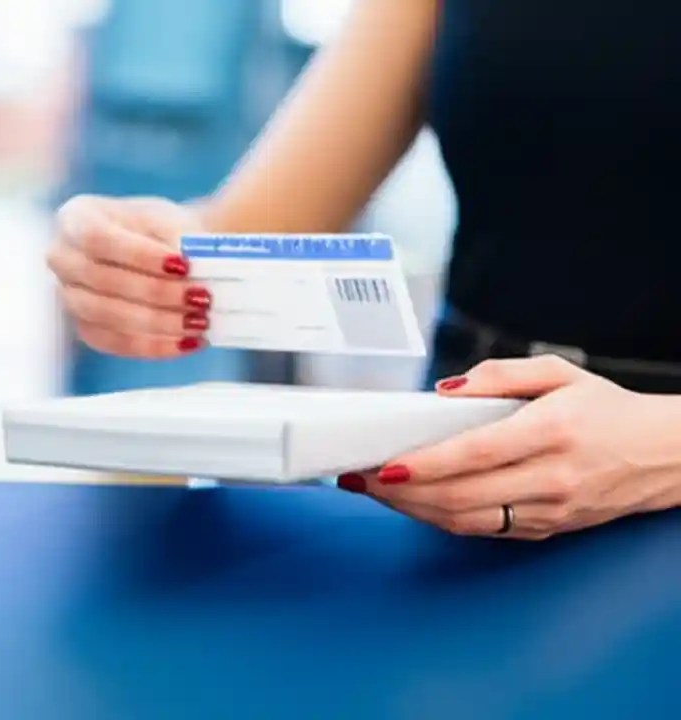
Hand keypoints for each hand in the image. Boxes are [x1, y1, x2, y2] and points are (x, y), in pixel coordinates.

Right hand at [47, 194, 210, 357]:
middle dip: (155, 292)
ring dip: (157, 322)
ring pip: (106, 315)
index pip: (98, 238)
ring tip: (199, 322)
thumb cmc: (160, 230)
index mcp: (75, 218)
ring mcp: (68, 296)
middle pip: (101, 280)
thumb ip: (175, 238)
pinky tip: (189, 342)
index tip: (182, 264)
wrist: (160, 251)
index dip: (138, 254)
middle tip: (200, 298)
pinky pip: (114, 343)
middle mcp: (61, 257)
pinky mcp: (84, 328)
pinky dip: (154, 346)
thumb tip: (191, 262)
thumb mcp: (168, 219)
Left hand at [341, 356, 680, 539]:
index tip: (385, 463)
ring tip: (374, 491)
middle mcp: (551, 477)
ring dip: (413, 509)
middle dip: (401, 491)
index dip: (426, 463)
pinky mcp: (546, 529)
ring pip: (466, 520)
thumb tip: (445, 390)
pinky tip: (413, 503)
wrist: (667, 456)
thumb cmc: (607, 410)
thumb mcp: (560, 373)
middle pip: (461, 494)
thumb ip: (499, 375)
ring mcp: (549, 510)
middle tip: (359, 478)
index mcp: (552, 431)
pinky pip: (482, 529)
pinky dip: (440, 519)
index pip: (476, 453)